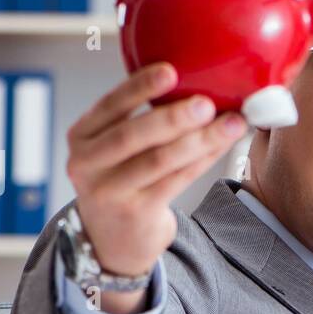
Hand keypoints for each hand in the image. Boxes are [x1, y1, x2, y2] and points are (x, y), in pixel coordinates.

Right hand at [65, 62, 246, 312]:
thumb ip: (134, 120)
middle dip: (173, 117)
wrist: (111, 242)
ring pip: (159, 160)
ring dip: (200, 140)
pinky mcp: (136, 213)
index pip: (109, 106)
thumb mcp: (110, 151)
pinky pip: (176, 181)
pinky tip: (223, 146)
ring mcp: (109, 192)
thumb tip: (191, 82)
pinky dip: (203, 160)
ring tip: (231, 123)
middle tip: (207, 103)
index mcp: (81, 137)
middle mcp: (87, 164)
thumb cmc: (120, 182)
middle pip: (133, 136)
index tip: (170, 71)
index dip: (139, 87)